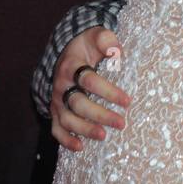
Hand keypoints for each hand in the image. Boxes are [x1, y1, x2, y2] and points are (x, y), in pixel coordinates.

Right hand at [50, 26, 130, 150]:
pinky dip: (65, 140)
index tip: (127, 101)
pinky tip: (80, 147)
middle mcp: (61, 85)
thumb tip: (117, 51)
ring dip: (84, 129)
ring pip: (66, 119)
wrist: (66, 51)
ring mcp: (57, 100)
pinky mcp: (55, 111)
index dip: (108, 91)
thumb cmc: (87, 45)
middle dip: (99, 115)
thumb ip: (107, 40)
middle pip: (78, 103)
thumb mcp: (97, 35)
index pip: (89, 80)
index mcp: (72, 66)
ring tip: (103, 137)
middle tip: (121, 123)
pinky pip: (56, 128)